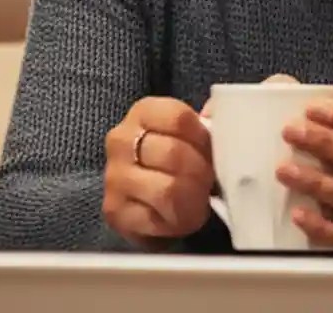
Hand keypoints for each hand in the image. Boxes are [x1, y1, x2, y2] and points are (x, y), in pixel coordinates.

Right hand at [103, 97, 214, 248]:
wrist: (149, 202)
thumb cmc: (179, 162)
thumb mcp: (194, 135)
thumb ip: (211, 122)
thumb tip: (217, 114)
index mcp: (144, 112)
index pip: (179, 117)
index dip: (203, 138)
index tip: (209, 151)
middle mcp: (121, 140)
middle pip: (174, 153)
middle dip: (201, 172)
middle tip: (208, 180)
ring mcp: (115, 177)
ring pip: (167, 189)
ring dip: (192, 198)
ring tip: (197, 198)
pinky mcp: (116, 211)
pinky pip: (157, 219)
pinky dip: (176, 221)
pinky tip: (178, 215)